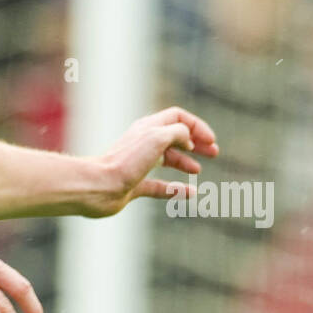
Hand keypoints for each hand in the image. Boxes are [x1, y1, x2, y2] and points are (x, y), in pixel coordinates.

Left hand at [83, 106, 218, 217]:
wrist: (98, 187)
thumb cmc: (125, 161)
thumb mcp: (158, 137)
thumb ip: (178, 132)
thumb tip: (188, 140)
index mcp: (148, 128)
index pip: (177, 118)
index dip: (196, 126)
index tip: (211, 140)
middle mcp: (143, 144)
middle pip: (174, 138)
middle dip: (196, 143)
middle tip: (214, 152)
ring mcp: (138, 165)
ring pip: (166, 160)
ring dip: (185, 163)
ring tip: (198, 170)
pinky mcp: (134, 186)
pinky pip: (159, 186)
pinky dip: (175, 189)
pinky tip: (189, 194)